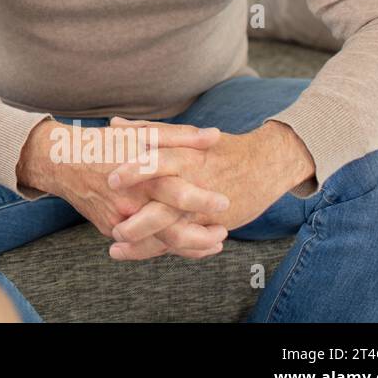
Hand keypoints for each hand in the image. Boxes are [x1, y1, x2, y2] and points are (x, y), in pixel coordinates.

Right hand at [19, 118, 230, 259]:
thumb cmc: (104, 144)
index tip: (225, 202)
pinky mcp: (110, 229)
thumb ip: (179, 136)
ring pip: (158, 243)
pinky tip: (183, 243)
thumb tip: (214, 135)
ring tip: (211, 244)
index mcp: (141, 177)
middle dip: (200, 237)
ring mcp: (119, 220)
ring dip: (188, 247)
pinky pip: (142, 242)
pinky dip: (164, 245)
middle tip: (224, 233)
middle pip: (170, 230)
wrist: (60, 162)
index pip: (176, 193)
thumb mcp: (139, 133)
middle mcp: (130, 203)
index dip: (202, 201)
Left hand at [103, 117, 314, 260]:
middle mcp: (194, 186)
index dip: (135, 171)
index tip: (111, 180)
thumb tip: (115, 124)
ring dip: (144, 245)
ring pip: (173, 234)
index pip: (157, 163)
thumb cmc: (220, 147)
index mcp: (186, 157)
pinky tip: (143, 253)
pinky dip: (166, 251)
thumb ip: (149, 131)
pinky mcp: (214, 225)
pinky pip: (187, 244)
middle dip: (138, 223)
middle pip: (164, 209)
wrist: (266, 164)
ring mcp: (204, 211)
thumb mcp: (186, 136)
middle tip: (112, 228)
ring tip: (116, 249)